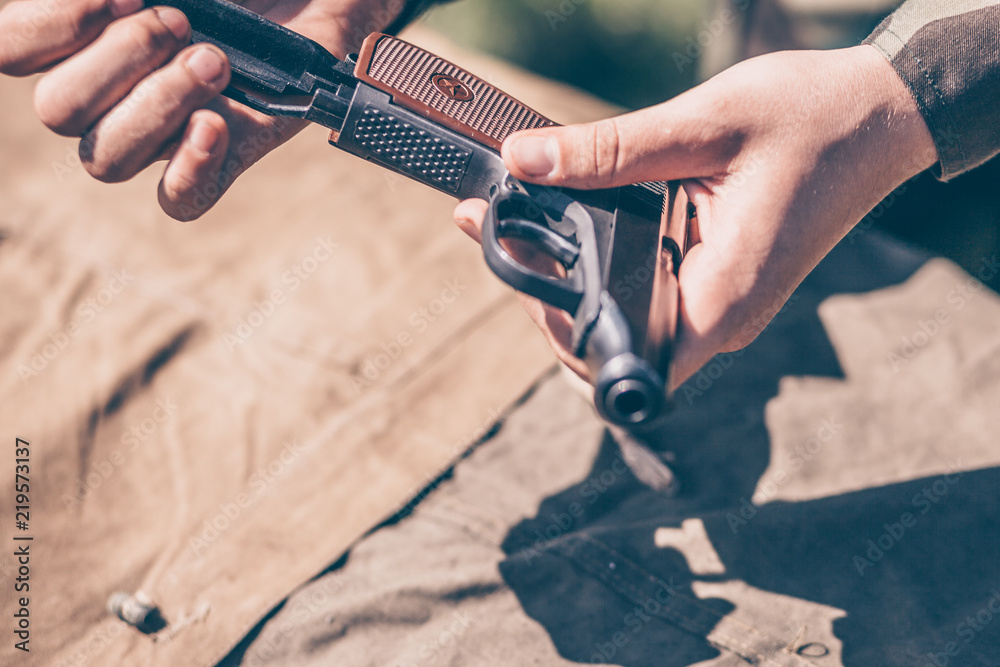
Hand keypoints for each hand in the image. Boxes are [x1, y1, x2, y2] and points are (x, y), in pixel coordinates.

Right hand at [0, 0, 402, 219]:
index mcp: (81, 34)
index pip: (10, 48)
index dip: (49, 26)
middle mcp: (109, 88)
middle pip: (59, 109)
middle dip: (119, 60)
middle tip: (183, 22)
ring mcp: (162, 131)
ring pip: (107, 157)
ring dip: (157, 104)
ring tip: (216, 62)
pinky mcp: (219, 158)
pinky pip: (180, 200)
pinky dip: (190, 169)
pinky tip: (217, 125)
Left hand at [454, 45, 936, 389]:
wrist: (881, 116)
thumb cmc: (813, 119)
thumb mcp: (703, 126)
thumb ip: (610, 151)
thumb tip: (523, 161)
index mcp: (723, 296)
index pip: (625, 361)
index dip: (565, 334)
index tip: (529, 278)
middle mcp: (722, 317)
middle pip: (615, 345)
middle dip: (551, 299)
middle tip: (510, 230)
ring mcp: (721, 304)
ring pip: (628, 320)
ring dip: (574, 280)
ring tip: (533, 221)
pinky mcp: (719, 282)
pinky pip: (650, 294)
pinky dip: (606, 265)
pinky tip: (579, 221)